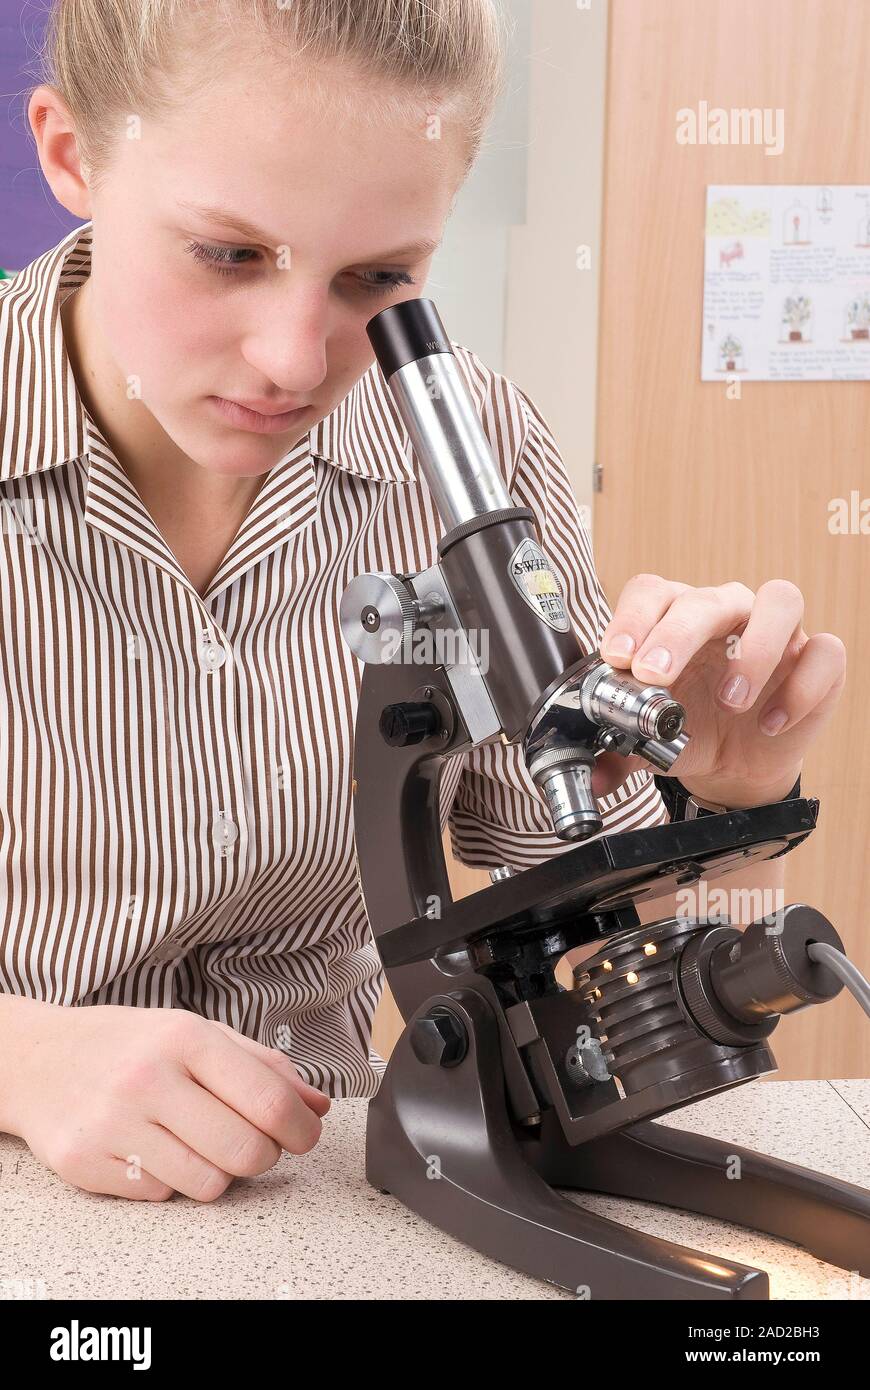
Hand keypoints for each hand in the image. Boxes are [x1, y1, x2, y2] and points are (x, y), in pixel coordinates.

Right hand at [6, 998, 329, 1200]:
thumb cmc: (129, 1045)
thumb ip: (262, 1066)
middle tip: (254, 1143)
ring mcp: (114, 1124)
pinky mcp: (86, 1162)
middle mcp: (149, 1079)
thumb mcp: (196, 1033)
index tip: (304, 1136)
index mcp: (186, 1038)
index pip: (269, 1101)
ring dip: (217, 1172)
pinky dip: (169, 1180)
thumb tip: (317, 1105)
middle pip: (246, 1152)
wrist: (38, 1058)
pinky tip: (153, 1148)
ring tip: (199, 1143)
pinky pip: (160, 1196)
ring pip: (207, 1184)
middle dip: (264, 1156)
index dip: (301, 1130)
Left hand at [593, 575, 845, 807]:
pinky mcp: (816, 661)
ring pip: (780, 600)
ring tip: (728, 701)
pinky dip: (801, 688)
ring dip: (754, 650)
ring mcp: (777, 632)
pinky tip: (771, 723)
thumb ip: (616, 750)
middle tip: (655, 675)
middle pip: (707, 598)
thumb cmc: (690, 731)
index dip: (633, 618)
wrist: (734, 764)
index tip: (616, 657)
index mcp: (675, 617)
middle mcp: (726, 612)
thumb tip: (593, 776)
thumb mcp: (647, 742)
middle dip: (677, 634)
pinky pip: (825, 652)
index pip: (652, 591)